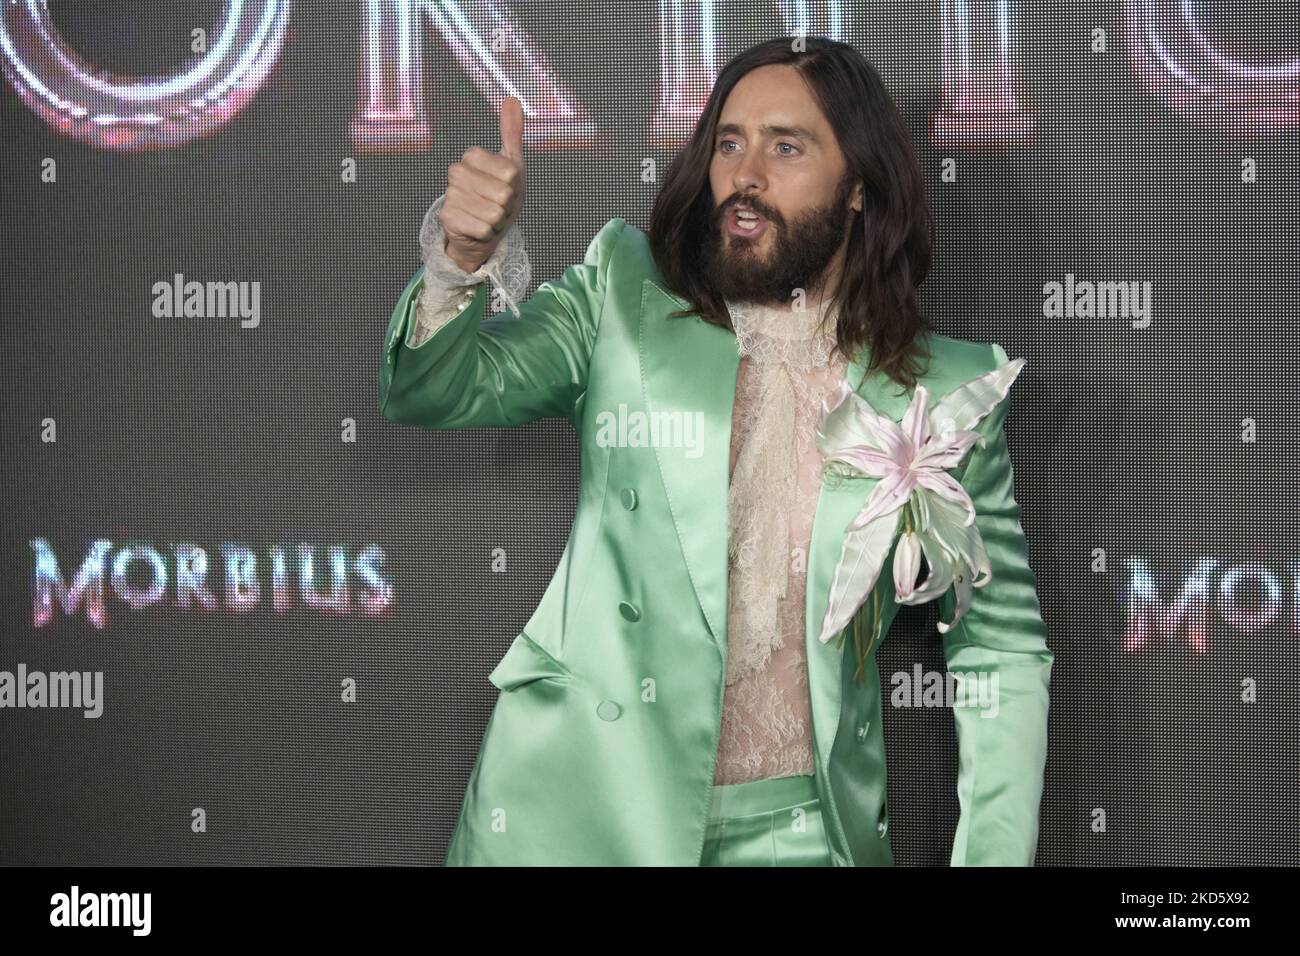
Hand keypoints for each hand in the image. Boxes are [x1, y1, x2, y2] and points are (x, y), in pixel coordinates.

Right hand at [440, 95, 525, 273]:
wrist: (484, 229)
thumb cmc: (499, 196)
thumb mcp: (511, 163)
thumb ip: (511, 132)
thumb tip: (512, 99)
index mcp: (473, 155)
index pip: (510, 172)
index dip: (514, 185)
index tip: (506, 187)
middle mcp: (457, 172)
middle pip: (503, 193)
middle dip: (507, 205)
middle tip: (499, 205)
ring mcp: (451, 195)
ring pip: (493, 213)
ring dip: (498, 220)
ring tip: (490, 217)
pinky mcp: (448, 218)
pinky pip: (483, 229)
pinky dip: (488, 233)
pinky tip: (480, 228)